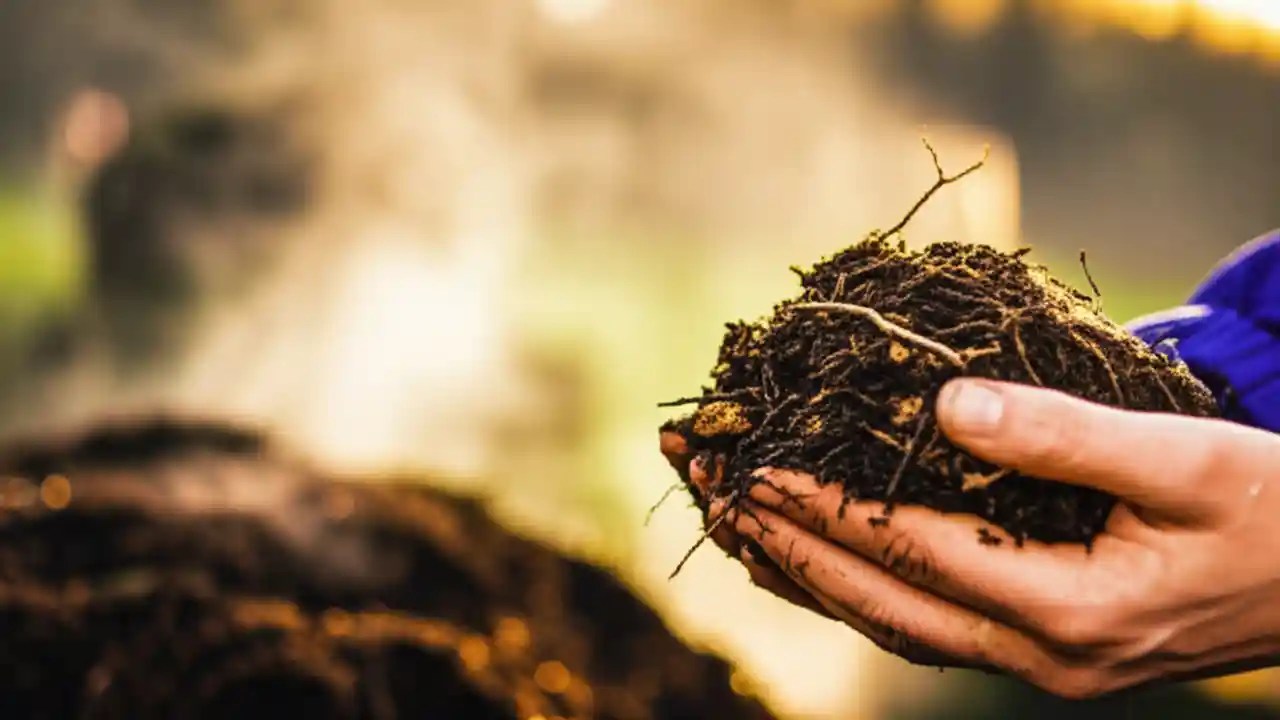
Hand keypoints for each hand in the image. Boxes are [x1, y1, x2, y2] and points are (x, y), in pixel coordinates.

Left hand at [678, 378, 1279, 698]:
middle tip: (709, 494)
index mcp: (1070, 611)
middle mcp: (1040, 658)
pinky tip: (818, 565)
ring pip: (891, 625)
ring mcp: (1038, 667)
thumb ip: (1061, 436)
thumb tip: (945, 402)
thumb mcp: (1183, 460)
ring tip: (734, 528)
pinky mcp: (1044, 653)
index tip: (750, 467)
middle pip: (878, 602)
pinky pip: (925, 627)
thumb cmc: (1277, 512)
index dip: (822, 508)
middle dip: (786, 547)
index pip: (910, 551)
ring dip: (809, 575)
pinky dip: (860, 592)